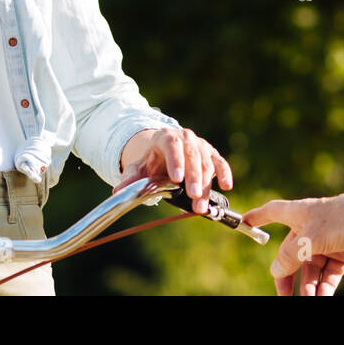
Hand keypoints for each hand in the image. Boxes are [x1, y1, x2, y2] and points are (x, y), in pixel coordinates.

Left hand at [113, 127, 231, 214]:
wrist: (163, 153)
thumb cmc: (150, 162)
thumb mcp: (138, 169)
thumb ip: (130, 180)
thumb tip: (117, 192)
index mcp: (165, 137)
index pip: (171, 146)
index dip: (175, 161)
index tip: (177, 179)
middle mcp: (185, 138)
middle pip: (192, 156)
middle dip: (194, 177)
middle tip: (193, 197)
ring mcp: (200, 145)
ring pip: (206, 162)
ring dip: (206, 185)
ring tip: (201, 206)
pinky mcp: (211, 154)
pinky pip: (220, 162)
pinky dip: (224, 173)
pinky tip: (226, 186)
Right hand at [242, 192, 343, 295]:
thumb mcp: (312, 238)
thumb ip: (292, 255)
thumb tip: (276, 270)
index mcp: (298, 215)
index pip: (271, 213)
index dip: (256, 217)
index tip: (243, 222)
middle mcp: (310, 227)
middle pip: (290, 254)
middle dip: (286, 276)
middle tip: (284, 297)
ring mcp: (327, 241)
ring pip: (311, 268)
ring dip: (308, 286)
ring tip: (308, 301)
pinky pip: (328, 273)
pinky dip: (325, 286)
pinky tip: (322, 298)